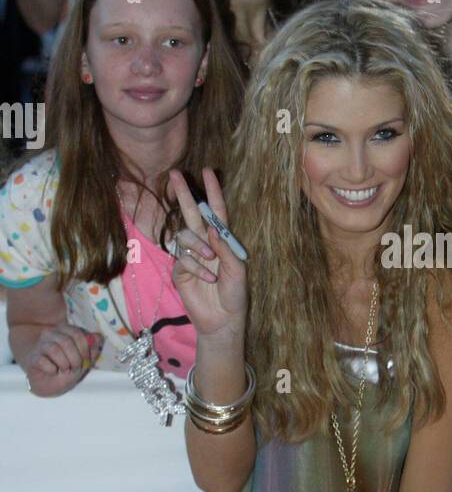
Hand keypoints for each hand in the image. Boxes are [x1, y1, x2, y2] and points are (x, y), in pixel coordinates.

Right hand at [25, 324, 103, 396]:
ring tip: (65, 370)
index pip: (77, 334)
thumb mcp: (85, 358)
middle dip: (76, 358)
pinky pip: (43, 361)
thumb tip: (99, 337)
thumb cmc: (68, 368)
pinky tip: (53, 371)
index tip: (85, 361)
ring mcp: (40, 345)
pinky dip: (52, 369)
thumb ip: (93, 347)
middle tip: (76, 368)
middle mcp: (51, 334)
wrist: (51, 383)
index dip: (84, 349)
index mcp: (65, 330)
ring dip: (65, 364)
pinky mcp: (33, 358)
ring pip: (54, 349)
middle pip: (67, 341)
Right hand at [167, 167, 247, 343]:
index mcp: (221, 240)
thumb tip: (212, 226)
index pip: (216, 211)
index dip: (212, 192)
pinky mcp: (180, 271)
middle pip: (191, 214)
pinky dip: (196, 267)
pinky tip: (208, 279)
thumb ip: (224, 247)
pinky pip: (183, 260)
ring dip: (198, 245)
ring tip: (211, 260)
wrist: (224, 320)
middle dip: (184, 194)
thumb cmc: (235, 294)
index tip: (207, 171)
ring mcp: (190, 257)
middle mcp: (205, 244)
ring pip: (185, 236)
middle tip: (174, 174)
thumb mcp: (237, 269)